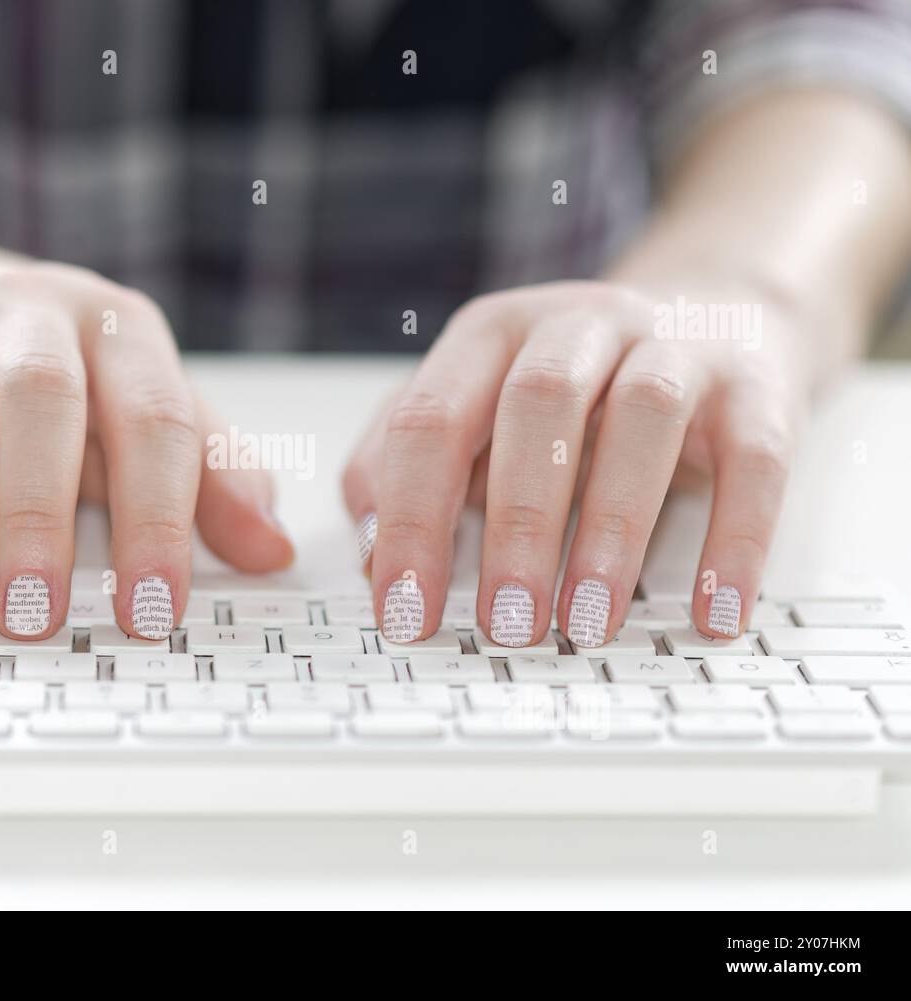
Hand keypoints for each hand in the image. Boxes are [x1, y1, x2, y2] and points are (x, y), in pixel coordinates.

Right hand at [0, 260, 292, 637]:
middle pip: (42, 399)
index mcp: (118, 328)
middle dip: (41, 517)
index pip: (153, 418)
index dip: (159, 517)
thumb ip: (207, 478)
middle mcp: (32, 309)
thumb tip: (272, 549)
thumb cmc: (55, 380)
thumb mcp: (137, 415)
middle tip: (39, 615)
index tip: (151, 608)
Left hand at [343, 279, 806, 645]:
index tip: (404, 609)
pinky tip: (714, 612)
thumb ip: (405, 468)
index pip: (430, 419)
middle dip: (515, 525)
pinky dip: (736, 540)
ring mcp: (673, 345)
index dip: (411, 518)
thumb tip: (371, 551)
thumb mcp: (474, 412)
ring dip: (611, 530)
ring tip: (588, 623)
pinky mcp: (756, 385)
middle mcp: (577, 324)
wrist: (714, 317)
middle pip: (536, 409)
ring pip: (644, 417)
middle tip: (504, 621)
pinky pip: (755, 459)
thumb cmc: (571, 394)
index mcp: (490, 335)